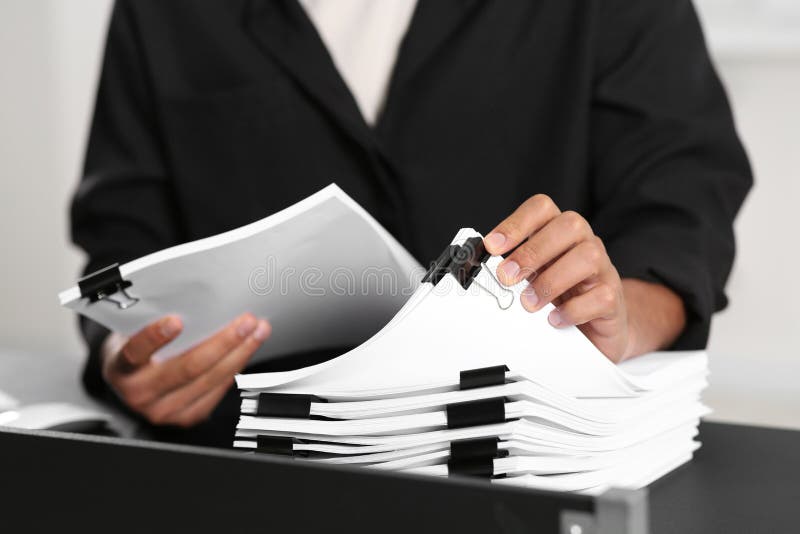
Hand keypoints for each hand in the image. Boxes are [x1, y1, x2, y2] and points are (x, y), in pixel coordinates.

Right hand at [102, 313, 270, 426]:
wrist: (130, 381)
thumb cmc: (135, 350)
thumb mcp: (132, 332)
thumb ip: (154, 321)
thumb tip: (194, 300)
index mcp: (121, 368)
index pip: (135, 353)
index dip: (155, 337)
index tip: (176, 321)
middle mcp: (140, 394)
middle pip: (186, 368)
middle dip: (222, 342)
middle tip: (245, 322)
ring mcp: (163, 410)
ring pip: (208, 381)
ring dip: (239, 353)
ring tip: (257, 332)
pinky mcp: (185, 417)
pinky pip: (216, 392)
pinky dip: (235, 368)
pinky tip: (246, 350)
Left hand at [484, 195, 683, 361]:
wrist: (596, 326)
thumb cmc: (560, 294)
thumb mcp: (532, 275)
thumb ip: (512, 265)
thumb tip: (479, 265)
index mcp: (560, 232)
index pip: (542, 208)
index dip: (516, 223)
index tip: (492, 246)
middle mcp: (584, 243)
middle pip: (569, 225)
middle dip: (532, 251)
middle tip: (507, 277)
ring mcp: (602, 269)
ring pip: (589, 256)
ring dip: (551, 280)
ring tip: (529, 303)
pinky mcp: (613, 298)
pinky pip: (602, 296)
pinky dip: (573, 310)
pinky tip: (554, 319)